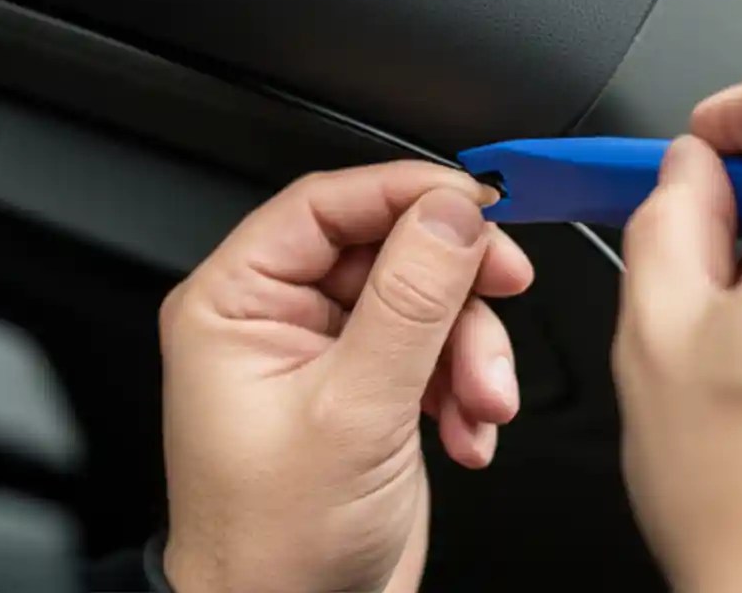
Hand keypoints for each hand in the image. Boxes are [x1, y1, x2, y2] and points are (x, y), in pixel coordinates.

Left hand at [159, 162, 532, 592]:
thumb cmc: (275, 548)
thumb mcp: (353, 412)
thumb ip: (409, 303)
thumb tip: (450, 215)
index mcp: (237, 304)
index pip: (326, 204)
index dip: (408, 193)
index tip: (478, 203)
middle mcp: (278, 320)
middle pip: (389, 250)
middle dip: (455, 290)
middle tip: (503, 294)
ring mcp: (328, 357)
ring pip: (424, 302)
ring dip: (471, 351)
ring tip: (482, 405)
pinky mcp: (369, 392)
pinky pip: (434, 352)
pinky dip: (465, 388)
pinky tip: (466, 434)